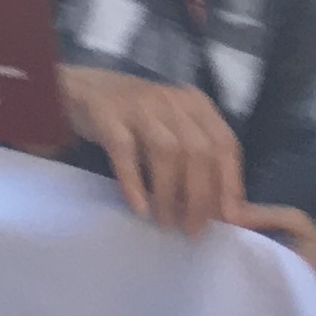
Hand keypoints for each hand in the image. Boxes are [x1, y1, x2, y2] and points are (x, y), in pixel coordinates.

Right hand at [58, 63, 246, 233]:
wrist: (83, 87)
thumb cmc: (138, 118)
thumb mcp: (175, 130)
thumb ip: (201, 163)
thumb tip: (232, 211)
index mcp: (196, 105)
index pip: (224, 143)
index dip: (229, 182)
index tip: (228, 218)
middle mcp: (172, 101)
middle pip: (198, 151)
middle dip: (200, 195)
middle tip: (192, 228)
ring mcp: (139, 106)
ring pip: (166, 151)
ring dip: (168, 192)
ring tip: (164, 220)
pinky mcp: (106, 114)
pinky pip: (124, 150)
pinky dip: (134, 181)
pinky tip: (138, 206)